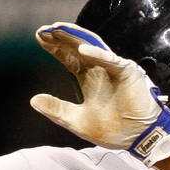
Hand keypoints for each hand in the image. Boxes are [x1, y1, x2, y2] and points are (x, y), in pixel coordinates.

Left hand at [30, 23, 169, 165]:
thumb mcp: (75, 120)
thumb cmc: (111, 130)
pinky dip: (98, 55)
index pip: (68, 57)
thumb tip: (33, 100)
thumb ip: (56, 110)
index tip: (38, 37)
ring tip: (58, 30)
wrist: (136, 139)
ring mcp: (113, 68)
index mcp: (88, 78)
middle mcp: (99, 69)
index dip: (54, 47)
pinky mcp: (127, 72)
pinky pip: (111, 60)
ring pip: (92, 46)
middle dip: (61, 37)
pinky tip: (83, 50)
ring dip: (76, 37)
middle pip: (77, 47)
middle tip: (44, 30)